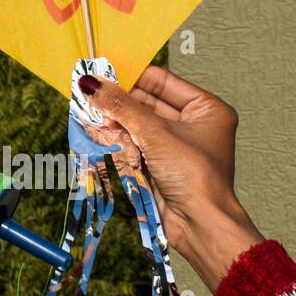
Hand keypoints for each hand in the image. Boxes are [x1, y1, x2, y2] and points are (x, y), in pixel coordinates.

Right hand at [79, 65, 263, 290]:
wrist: (200, 225)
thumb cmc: (193, 175)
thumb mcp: (155, 133)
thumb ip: (121, 106)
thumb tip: (91, 83)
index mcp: (206, 109)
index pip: (162, 81)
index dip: (131, 75)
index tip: (101, 70)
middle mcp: (193, 124)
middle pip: (146, 102)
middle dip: (118, 101)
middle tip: (88, 93)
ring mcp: (175, 146)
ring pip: (137, 123)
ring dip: (114, 120)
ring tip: (89, 113)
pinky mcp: (160, 164)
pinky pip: (134, 143)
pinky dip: (117, 138)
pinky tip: (97, 132)